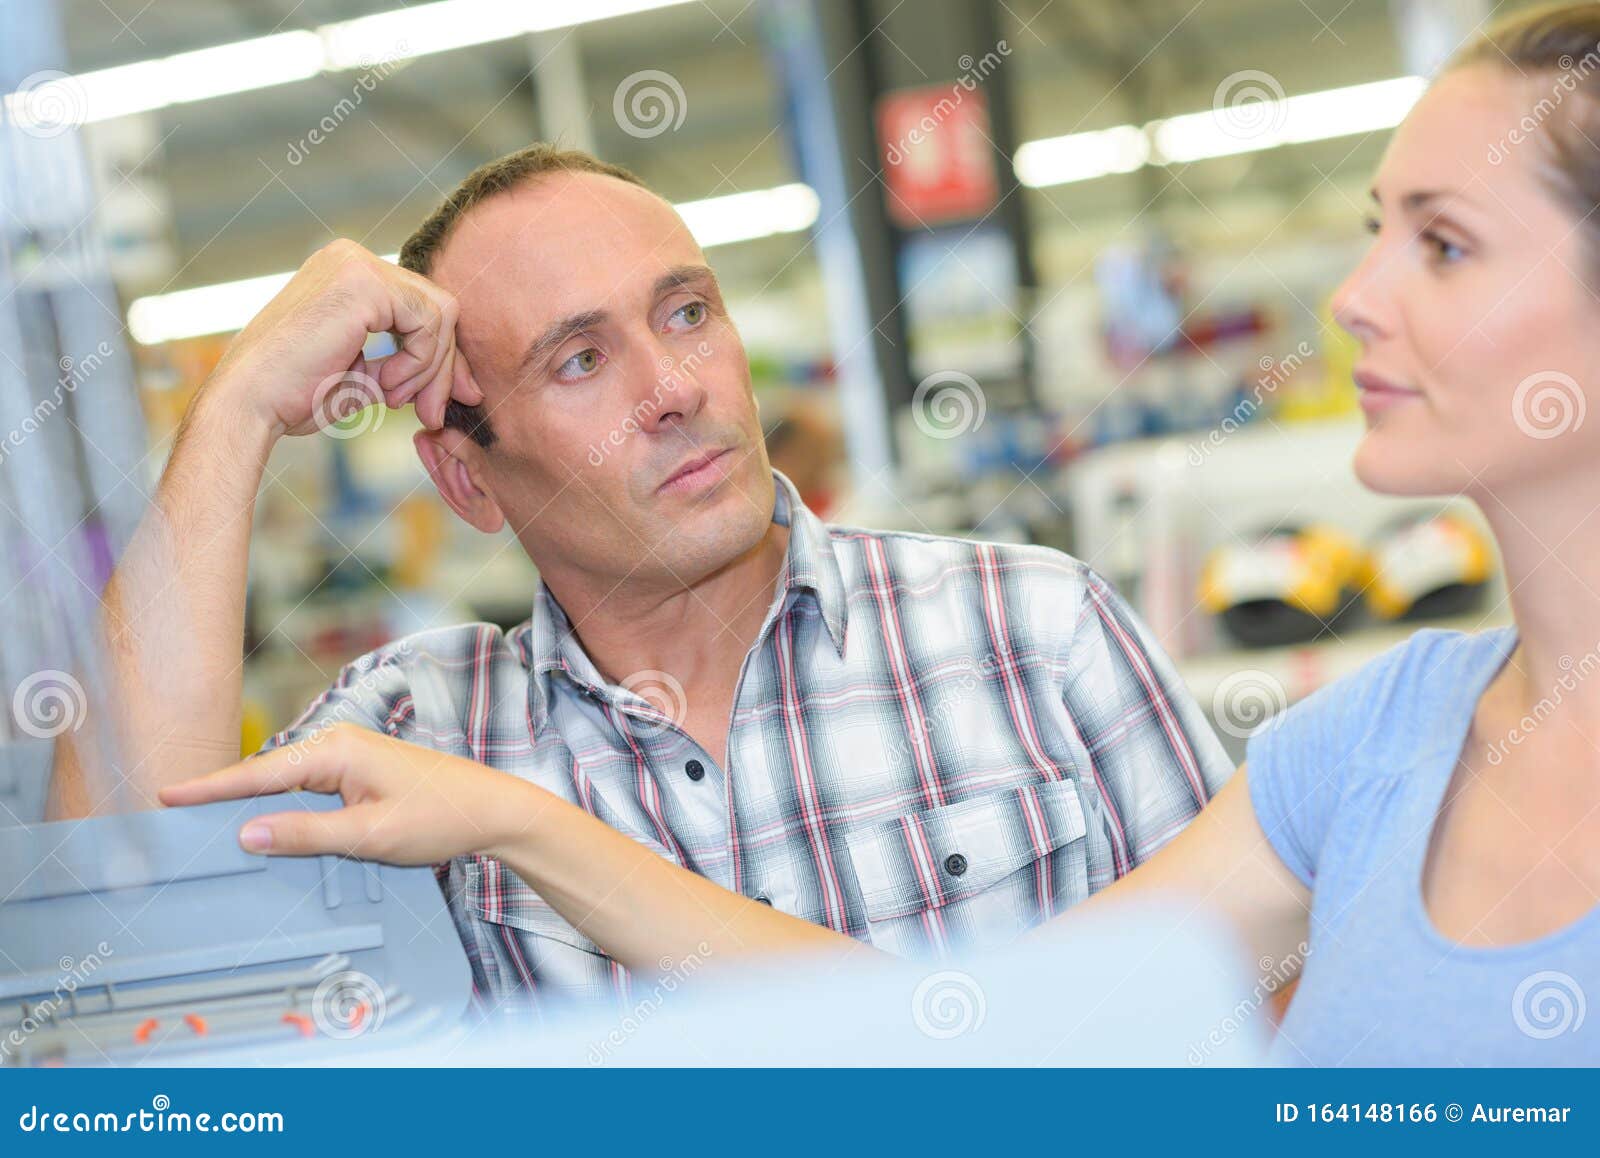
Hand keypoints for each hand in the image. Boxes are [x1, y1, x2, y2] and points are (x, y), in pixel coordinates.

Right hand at [157, 723, 540, 864]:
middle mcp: (339, 744)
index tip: (168, 795)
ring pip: (286, 784)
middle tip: (175, 815)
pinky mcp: (358, 772)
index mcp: (336, 750)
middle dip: (224, 795)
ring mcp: (349, 757)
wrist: (491, 809)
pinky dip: (283, 806)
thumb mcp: (368, 836)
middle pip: (266, 775)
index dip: (210, 787)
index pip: (259, 772)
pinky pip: (307, 789)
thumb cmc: (440, 817)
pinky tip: (263, 825)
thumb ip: (305, 834)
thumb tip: (247, 833)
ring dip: (254, 803)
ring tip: (205, 823)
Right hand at [201, 239, 482, 437]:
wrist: (249, 403)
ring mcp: (357, 264)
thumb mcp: (364, 378)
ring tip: (395, 400)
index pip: (422, 307)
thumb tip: (466, 383)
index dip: (440, 358)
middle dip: (443, 367)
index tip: (440, 402)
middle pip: (437, 307)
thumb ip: (407, 367)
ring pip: (440, 314)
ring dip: (430, 369)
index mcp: (349, 275)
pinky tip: (386, 385)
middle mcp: (352, 259)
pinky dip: (420, 362)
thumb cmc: (294, 396)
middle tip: (432, 413)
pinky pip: (428, 321)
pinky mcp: (364, 282)